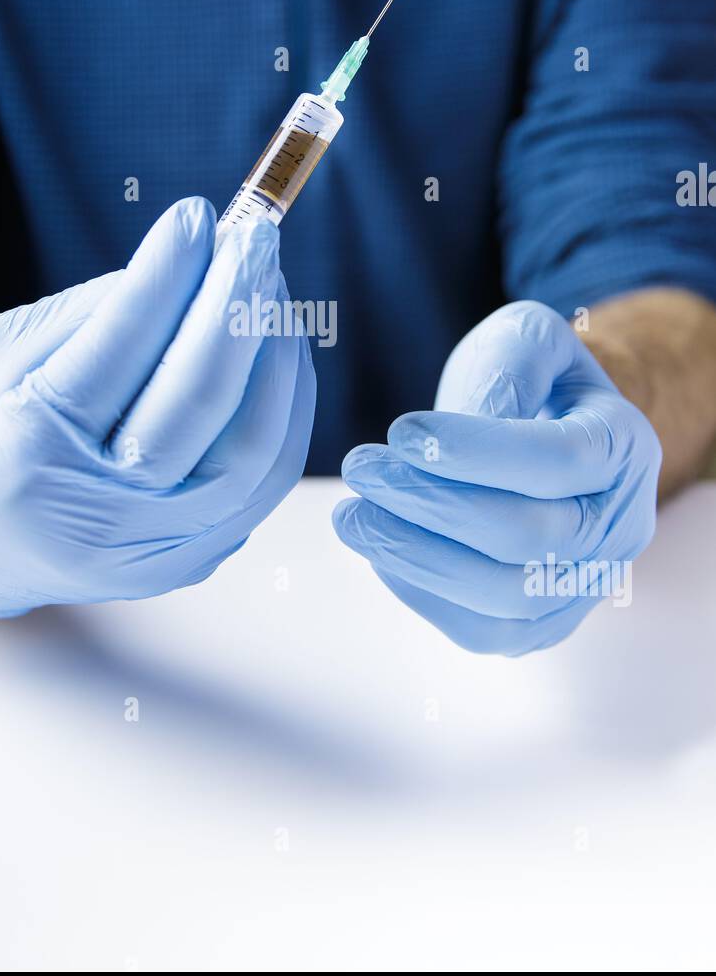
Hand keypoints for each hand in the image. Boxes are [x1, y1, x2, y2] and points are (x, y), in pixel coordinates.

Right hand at [0, 198, 314, 615]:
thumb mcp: (4, 353)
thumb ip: (98, 310)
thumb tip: (195, 260)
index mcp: (25, 451)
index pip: (120, 347)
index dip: (168, 273)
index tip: (198, 216)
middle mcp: (93, 514)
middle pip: (198, 399)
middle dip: (236, 304)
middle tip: (255, 240)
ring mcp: (149, 552)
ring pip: (255, 447)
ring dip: (276, 353)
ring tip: (268, 288)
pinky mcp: (190, 563)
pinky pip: (267, 480)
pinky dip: (286, 407)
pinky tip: (278, 351)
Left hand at [333, 301, 660, 654]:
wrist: (549, 434)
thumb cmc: (532, 382)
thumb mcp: (525, 343)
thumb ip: (506, 371)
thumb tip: (460, 436)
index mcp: (623, 447)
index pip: (558, 460)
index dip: (475, 451)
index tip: (399, 432)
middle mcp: (620, 524)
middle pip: (529, 536)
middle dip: (431, 504)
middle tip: (360, 468)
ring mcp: (587, 584)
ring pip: (506, 597)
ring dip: (416, 558)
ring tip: (352, 515)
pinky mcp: (542, 623)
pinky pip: (484, 632)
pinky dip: (424, 594)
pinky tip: (381, 550)